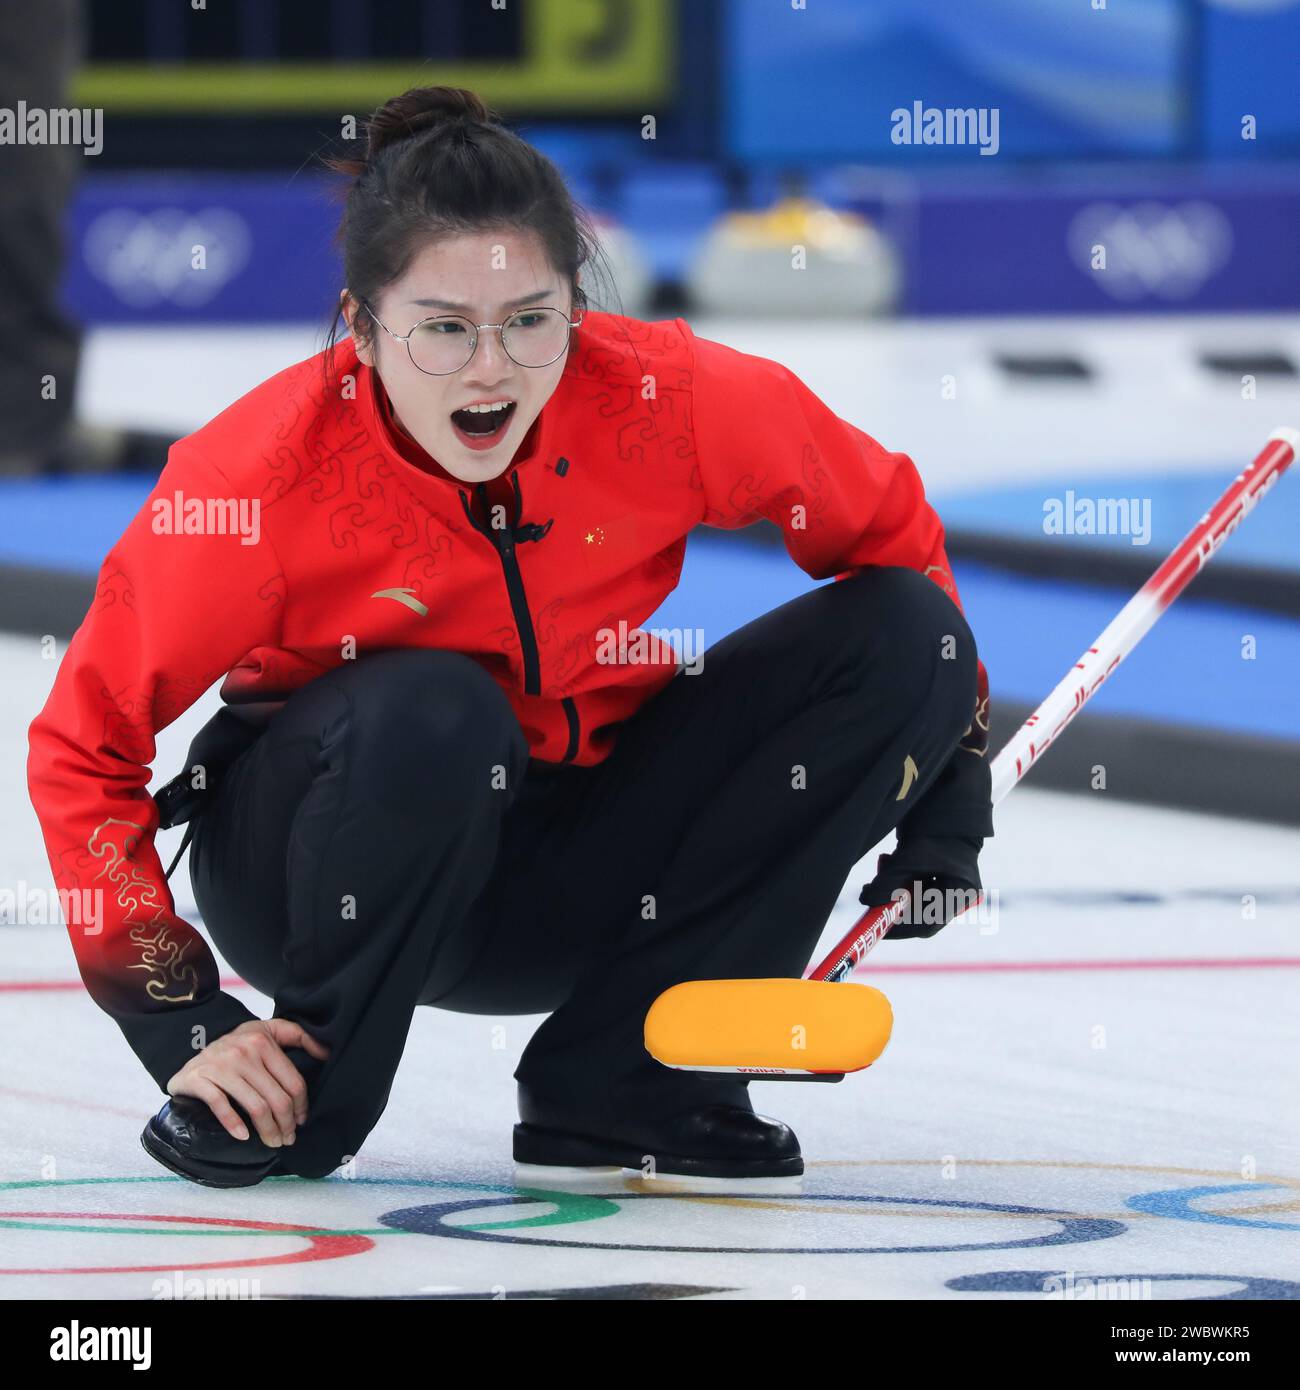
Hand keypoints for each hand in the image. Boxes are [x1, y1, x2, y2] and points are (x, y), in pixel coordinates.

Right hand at [166, 1018, 330, 1147]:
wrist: (188, 1048)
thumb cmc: (236, 1044)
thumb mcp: (268, 1031)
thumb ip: (299, 1036)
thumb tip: (326, 1053)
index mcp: (263, 1041)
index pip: (292, 1081)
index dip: (301, 1106)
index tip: (301, 1121)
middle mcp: (243, 1052)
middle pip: (276, 1098)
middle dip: (286, 1124)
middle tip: (288, 1138)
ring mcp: (220, 1066)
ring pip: (255, 1106)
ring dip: (267, 1130)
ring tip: (273, 1142)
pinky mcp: (199, 1079)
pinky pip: (221, 1105)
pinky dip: (234, 1124)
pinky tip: (244, 1136)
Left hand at [858, 834, 983, 939]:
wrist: (946, 804)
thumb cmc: (934, 831)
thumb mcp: (907, 859)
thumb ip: (886, 883)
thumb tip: (865, 902)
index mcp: (960, 893)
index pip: (927, 924)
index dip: (899, 928)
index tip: (877, 927)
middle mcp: (958, 894)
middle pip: (918, 912)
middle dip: (893, 903)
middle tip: (871, 896)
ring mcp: (949, 885)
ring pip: (913, 897)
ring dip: (893, 885)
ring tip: (884, 863)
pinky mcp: (938, 875)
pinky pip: (913, 884)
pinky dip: (899, 876)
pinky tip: (891, 859)